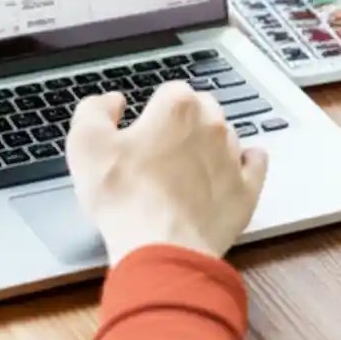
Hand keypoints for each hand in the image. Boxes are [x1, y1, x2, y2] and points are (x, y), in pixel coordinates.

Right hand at [67, 82, 268, 264]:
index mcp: (177, 107)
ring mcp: (233, 157)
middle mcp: (212, 125)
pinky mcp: (246, 190)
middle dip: (184, 122)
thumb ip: (95, 110)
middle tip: (162, 148)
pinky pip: (254, 165)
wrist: (160, 248)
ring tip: (186, 169)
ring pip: (226, 136)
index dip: (153, 109)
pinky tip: (233, 169)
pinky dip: (245, 164)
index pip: (170, 91)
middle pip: (202, 109)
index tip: (142, 128)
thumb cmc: (124, 197)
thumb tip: (111, 102)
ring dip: (209, 145)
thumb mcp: (86, 145)